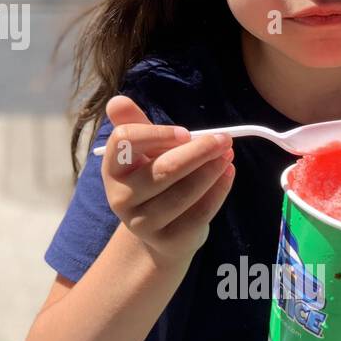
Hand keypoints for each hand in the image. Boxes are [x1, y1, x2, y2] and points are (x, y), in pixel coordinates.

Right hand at [98, 95, 235, 267]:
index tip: (185, 132)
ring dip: (212, 170)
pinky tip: (228, 174)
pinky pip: (200, 213)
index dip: (157, 133)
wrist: (159, 229)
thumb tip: (118, 99)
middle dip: (198, 151)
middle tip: (224, 139)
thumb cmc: (152, 179)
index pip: (124, 141)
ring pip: (184, 193)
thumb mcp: (143, 152)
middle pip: (163, 169)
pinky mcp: (168, 240)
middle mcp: (121, 198)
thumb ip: (134, 124)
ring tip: (228, 154)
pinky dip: (219, 190)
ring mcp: (143, 223)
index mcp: (112, 169)